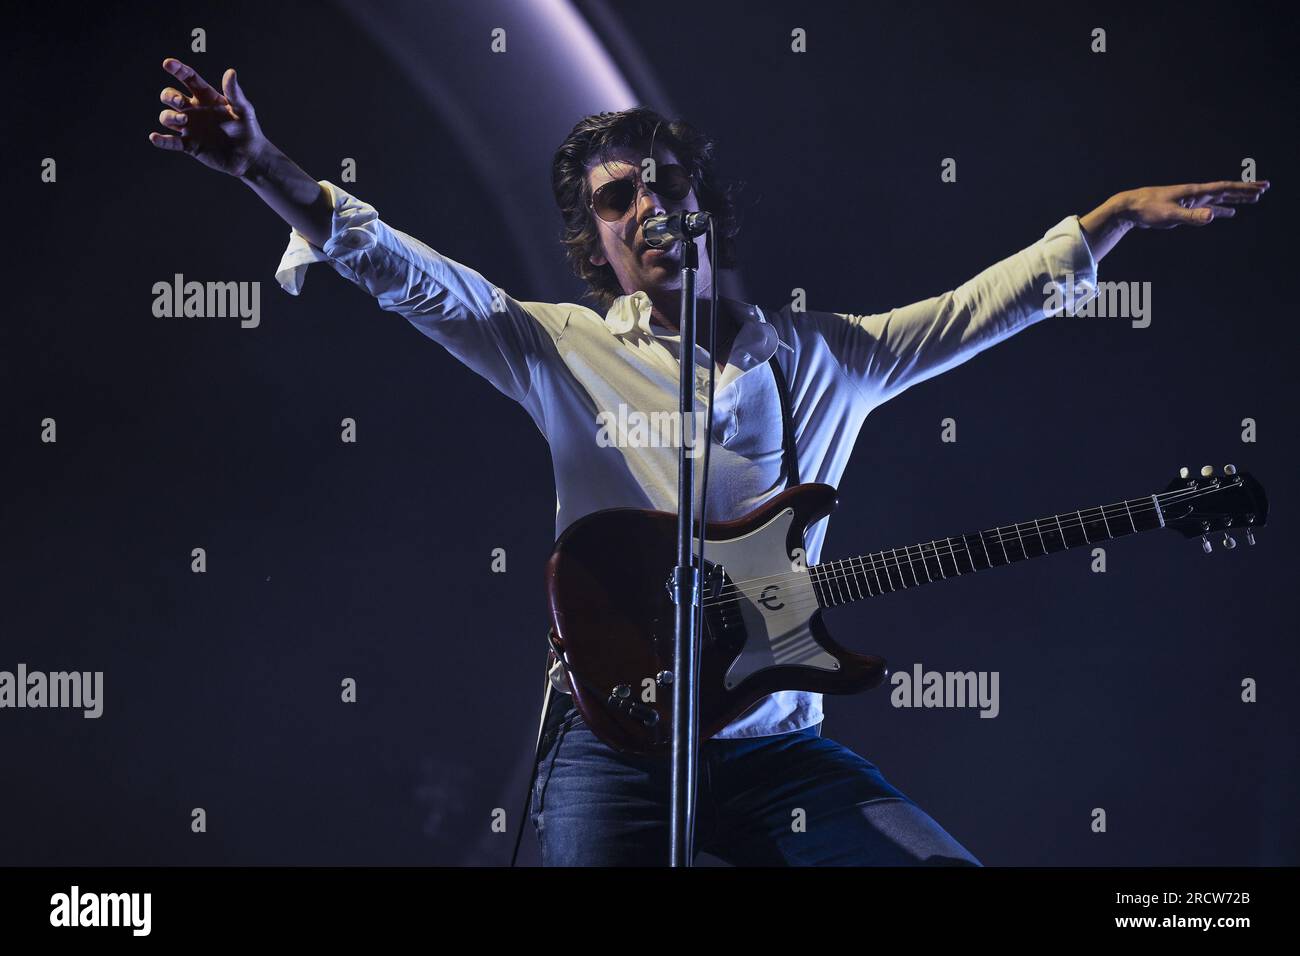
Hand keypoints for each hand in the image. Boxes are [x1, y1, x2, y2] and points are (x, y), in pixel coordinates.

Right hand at [149, 58, 267, 177]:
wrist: (250, 156)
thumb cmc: (248, 129)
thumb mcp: (243, 109)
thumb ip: (234, 92)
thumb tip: (230, 72)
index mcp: (206, 97)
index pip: (188, 78)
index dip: (177, 69)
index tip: (168, 63)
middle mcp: (194, 110)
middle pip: (170, 96)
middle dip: (170, 96)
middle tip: (180, 102)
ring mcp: (190, 128)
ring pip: (167, 117)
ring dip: (169, 116)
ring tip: (183, 121)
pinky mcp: (190, 145)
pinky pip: (171, 142)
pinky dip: (161, 140)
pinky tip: (155, 137)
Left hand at [1079, 180, 1269, 260]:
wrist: (1130, 207)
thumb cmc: (1148, 209)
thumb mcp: (1170, 215)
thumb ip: (1191, 216)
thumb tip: (1213, 215)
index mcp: (1195, 192)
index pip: (1225, 188)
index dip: (1244, 187)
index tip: (1262, 186)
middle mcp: (1195, 194)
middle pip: (1226, 191)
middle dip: (1245, 190)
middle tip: (1264, 189)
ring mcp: (1190, 201)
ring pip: (1219, 198)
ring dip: (1236, 199)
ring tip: (1252, 199)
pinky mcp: (1184, 208)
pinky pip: (1208, 208)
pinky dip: (1219, 209)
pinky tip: (1227, 213)